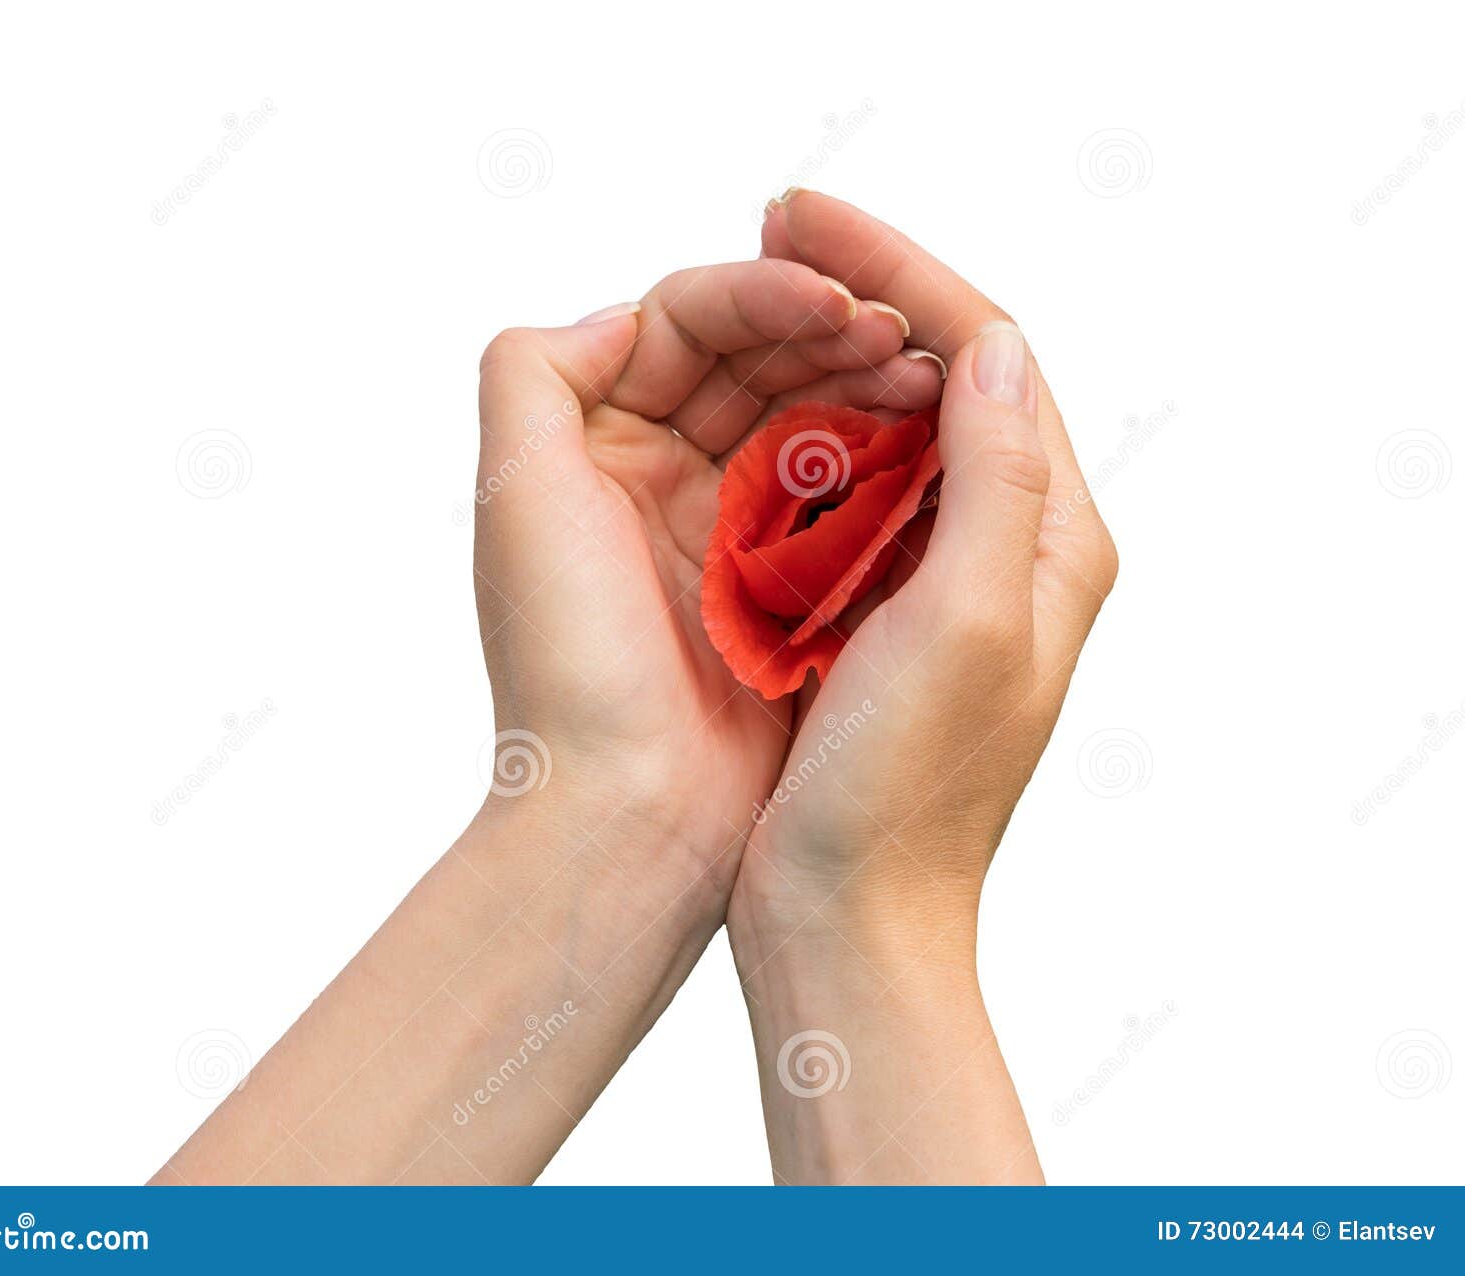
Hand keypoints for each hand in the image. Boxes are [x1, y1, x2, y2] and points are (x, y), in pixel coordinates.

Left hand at [473, 259, 942, 898]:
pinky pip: (841, 494)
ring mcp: (725, 532)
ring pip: (805, 418)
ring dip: (863, 382)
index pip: (685, 325)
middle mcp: (657, 478)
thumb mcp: (518, 494)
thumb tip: (623, 317)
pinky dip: (881, 456)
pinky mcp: (784, 589)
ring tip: (925, 371)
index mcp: (596, 446)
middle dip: (828, 329)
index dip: (763, 295)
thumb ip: (534, 371)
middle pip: (754, 361)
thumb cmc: (568, 663)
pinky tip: (929, 433)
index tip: (840, 301)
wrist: (629, 815)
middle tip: (897, 333)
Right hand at [726, 190, 1117, 1183]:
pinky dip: (800, 428)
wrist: (849, 917)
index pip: (992, 355)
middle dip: (865, 290)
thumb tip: (989, 342)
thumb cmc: (901, 793)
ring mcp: (941, 575)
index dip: (902, 270)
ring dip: (826, 350)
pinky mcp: (877, 611)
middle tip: (776, 225)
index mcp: (1051, 537)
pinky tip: (744, 403)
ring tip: (753, 289)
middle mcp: (1008, 544)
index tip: (805, 217)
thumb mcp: (969, 623)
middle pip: (948, 373)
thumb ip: (997, 476)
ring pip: (892, 422)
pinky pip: (847, 487)